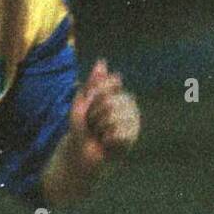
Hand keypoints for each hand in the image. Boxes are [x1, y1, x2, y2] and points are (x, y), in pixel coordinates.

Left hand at [66, 58, 140, 173]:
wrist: (80, 152)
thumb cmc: (81, 127)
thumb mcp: (81, 102)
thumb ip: (92, 82)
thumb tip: (102, 61)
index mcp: (118, 93)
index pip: (108, 86)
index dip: (93, 98)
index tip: (88, 108)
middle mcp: (129, 104)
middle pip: (109, 102)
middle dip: (94, 115)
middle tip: (93, 125)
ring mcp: (133, 120)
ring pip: (113, 118)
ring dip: (99, 128)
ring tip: (100, 133)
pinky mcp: (132, 137)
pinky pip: (118, 133)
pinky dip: (106, 139)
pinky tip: (107, 142)